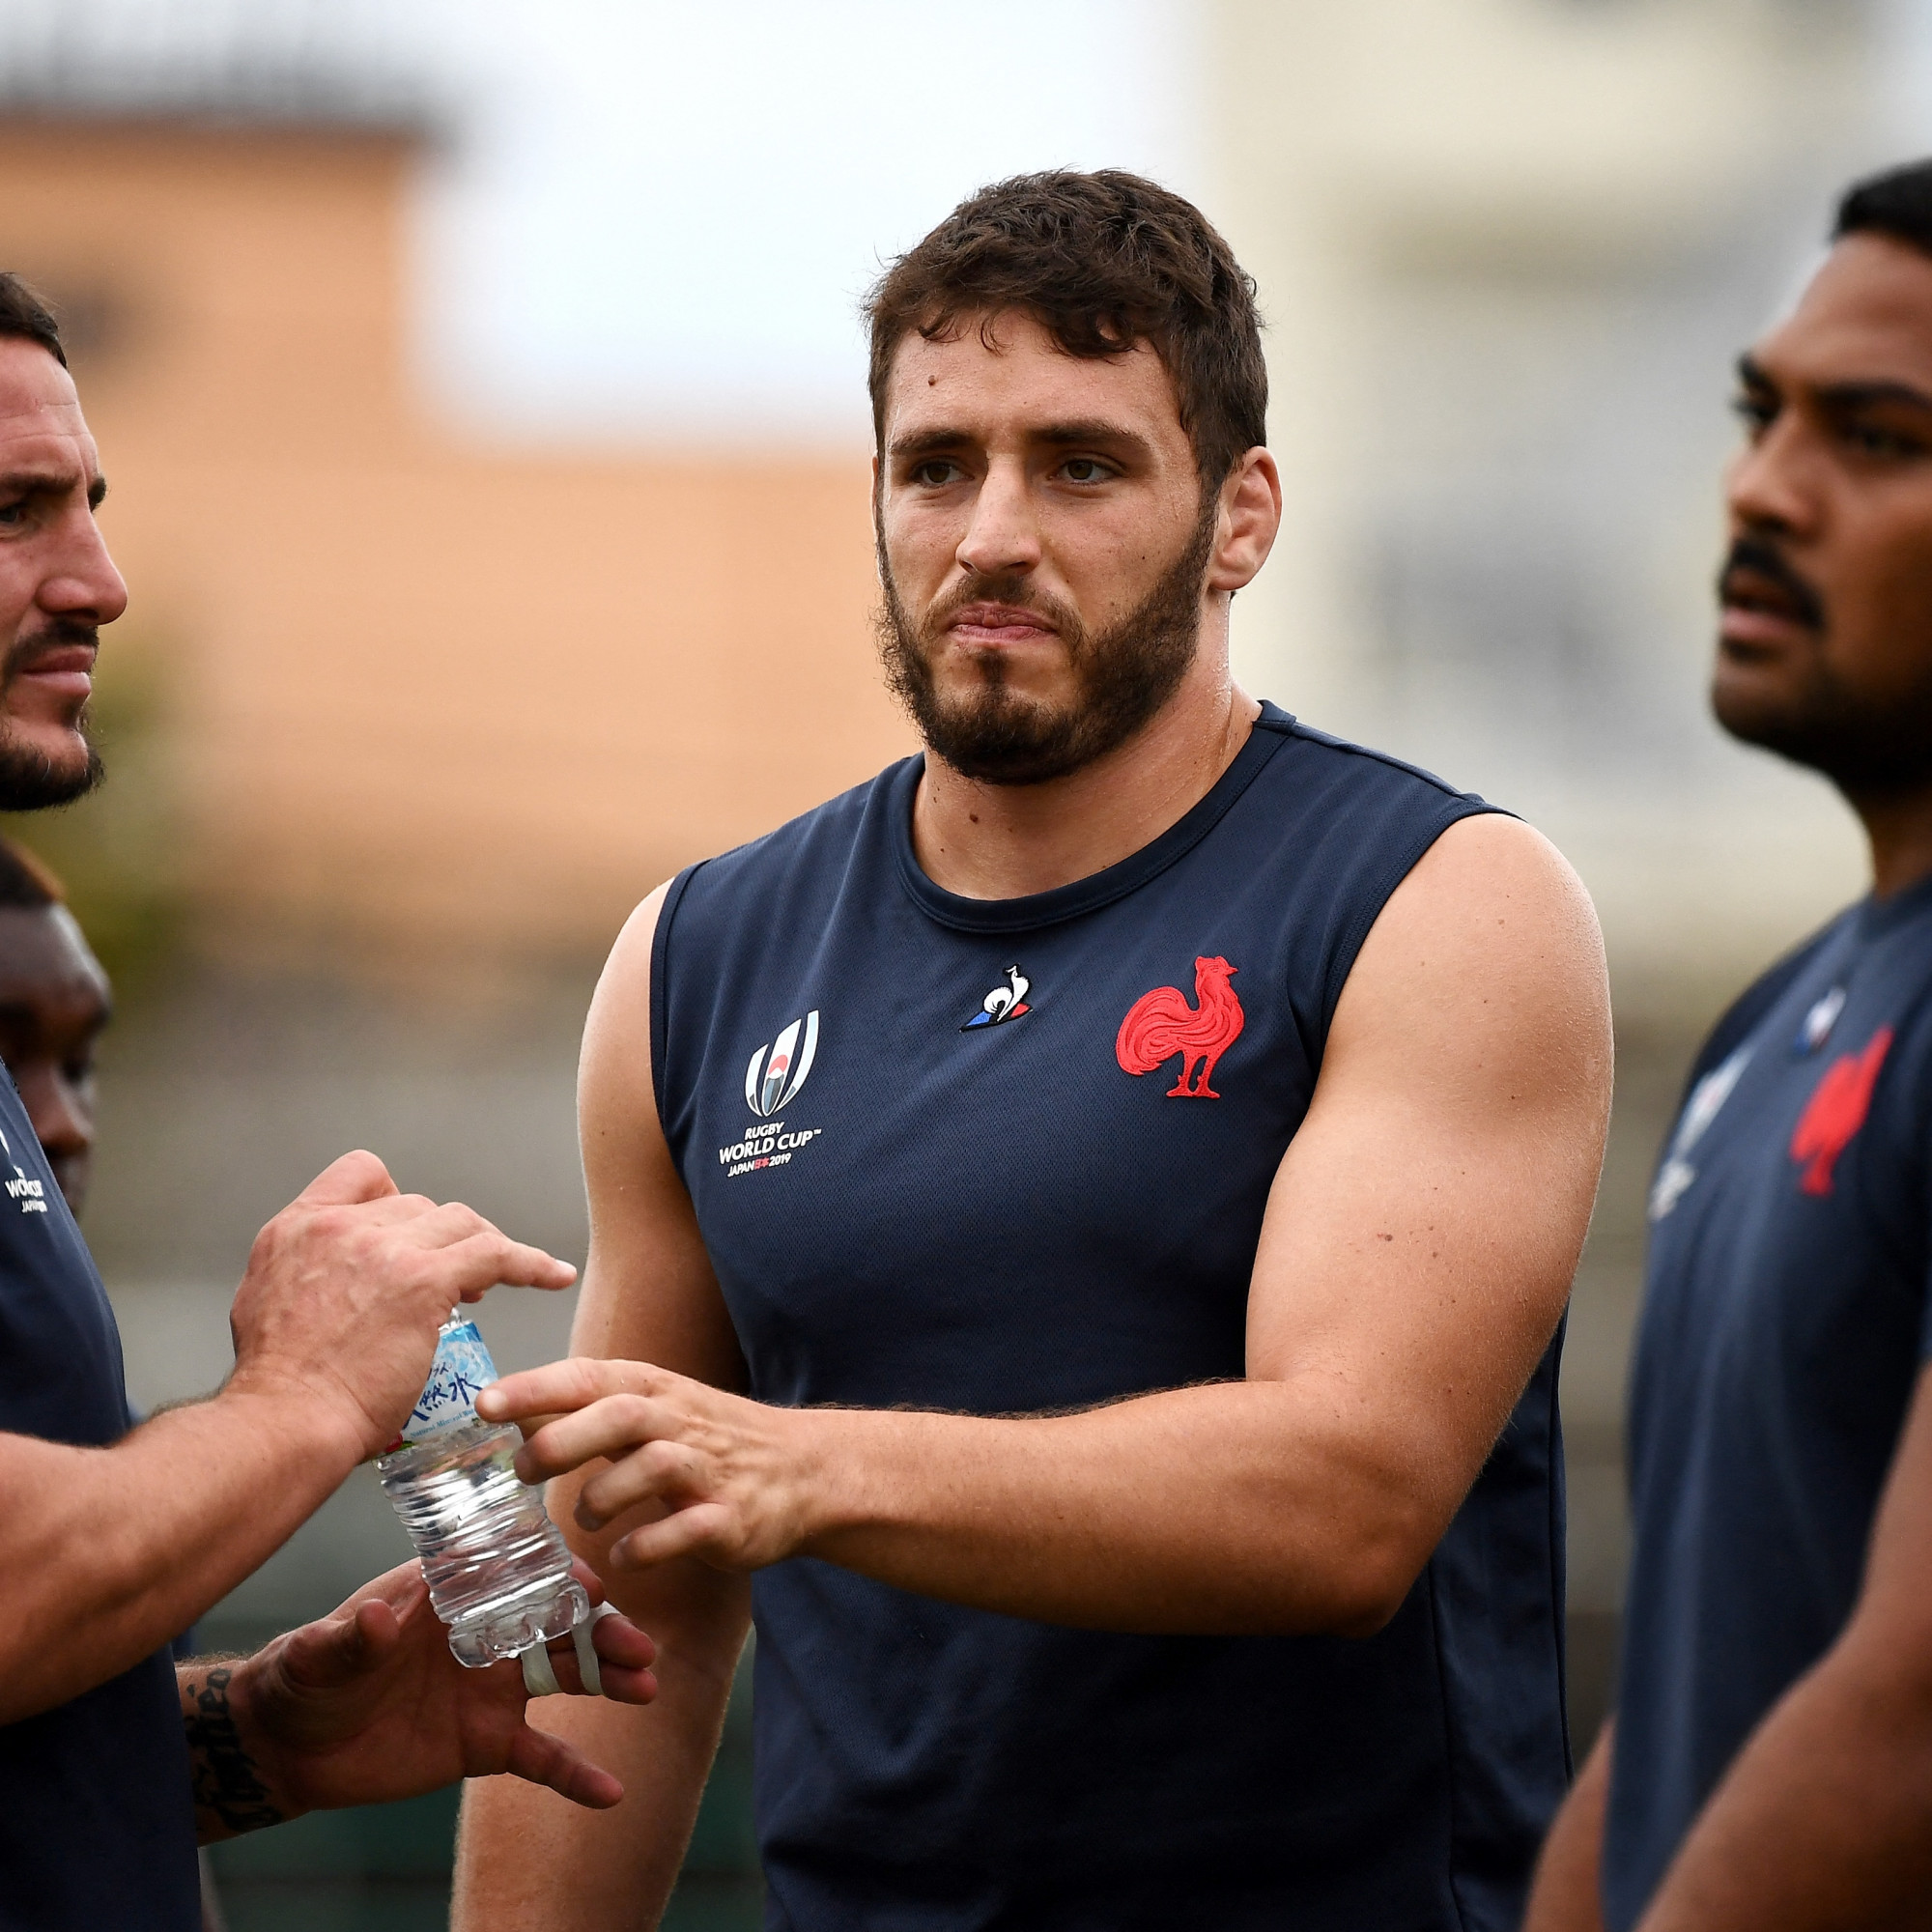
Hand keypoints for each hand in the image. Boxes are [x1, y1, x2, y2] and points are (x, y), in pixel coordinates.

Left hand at [193, 1559, 657, 1838]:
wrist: (291, 1747)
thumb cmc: (304, 1677)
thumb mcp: (317, 1654)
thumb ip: (348, 1638)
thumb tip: (373, 1620)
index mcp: (450, 1594)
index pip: (514, 1571)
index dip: (556, 1574)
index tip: (591, 1586)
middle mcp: (484, 1632)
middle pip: (555, 1621)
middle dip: (601, 1630)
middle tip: (638, 1646)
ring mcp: (491, 1686)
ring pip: (565, 1675)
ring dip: (608, 1678)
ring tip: (645, 1688)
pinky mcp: (487, 1741)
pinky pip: (542, 1755)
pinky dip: (576, 1772)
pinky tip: (611, 1791)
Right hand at [226, 1151, 577, 1458]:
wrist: (284, 1422)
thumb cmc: (276, 1391)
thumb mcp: (259, 1309)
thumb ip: (303, 1278)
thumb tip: (331, 1286)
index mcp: (296, 1229)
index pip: (360, 1173)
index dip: (393, 1198)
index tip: (407, 1232)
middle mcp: (340, 1228)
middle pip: (417, 1206)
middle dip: (438, 1240)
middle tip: (451, 1281)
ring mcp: (385, 1250)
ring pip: (458, 1223)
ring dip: (478, 1248)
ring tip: (486, 1283)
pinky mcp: (425, 1280)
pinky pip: (496, 1254)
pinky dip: (531, 1264)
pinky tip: (553, 1277)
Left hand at [478, 1358, 818, 1571]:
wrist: (803, 1470)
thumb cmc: (710, 1439)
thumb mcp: (653, 1408)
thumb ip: (587, 1409)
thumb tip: (510, 1409)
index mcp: (654, 1389)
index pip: (589, 1376)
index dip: (535, 1387)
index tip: (484, 1403)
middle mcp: (680, 1421)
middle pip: (619, 1414)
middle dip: (563, 1440)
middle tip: (522, 1470)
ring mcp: (709, 1469)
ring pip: (654, 1467)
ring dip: (605, 1495)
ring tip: (585, 1518)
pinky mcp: (731, 1517)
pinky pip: (686, 1530)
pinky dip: (648, 1547)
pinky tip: (627, 1557)